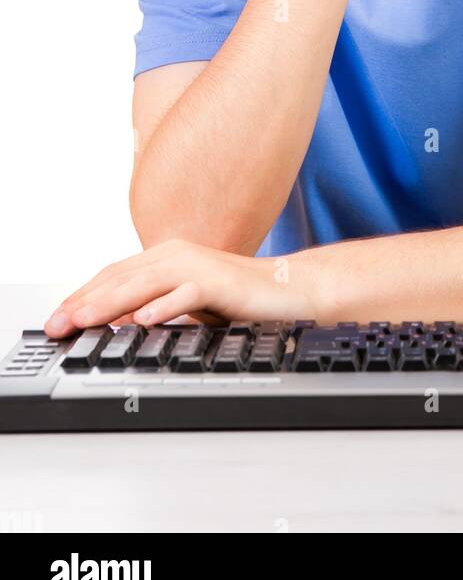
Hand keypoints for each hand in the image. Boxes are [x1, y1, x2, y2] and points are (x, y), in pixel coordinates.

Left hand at [43, 239, 317, 336]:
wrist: (286, 291)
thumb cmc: (239, 297)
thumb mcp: (187, 302)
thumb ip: (155, 304)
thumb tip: (120, 323)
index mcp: (167, 257)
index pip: (114, 274)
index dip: (83, 295)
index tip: (59, 318)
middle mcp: (178, 255)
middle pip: (121, 277)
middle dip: (85, 301)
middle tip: (59, 324)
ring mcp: (197, 265)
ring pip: (145, 283)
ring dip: (111, 303)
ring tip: (86, 320)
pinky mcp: (219, 281)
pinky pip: (186, 294)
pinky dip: (162, 306)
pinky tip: (142, 319)